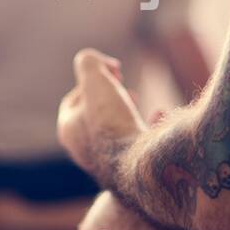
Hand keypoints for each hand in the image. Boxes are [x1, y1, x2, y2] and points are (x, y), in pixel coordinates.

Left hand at [57, 48, 146, 182]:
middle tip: (122, 85)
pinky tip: (160, 112)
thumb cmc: (113, 124)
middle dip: (109, 96)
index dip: (93, 79)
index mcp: (69, 131)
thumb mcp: (95, 81)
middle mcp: (85, 150)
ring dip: (125, 109)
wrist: (138, 166)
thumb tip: (94, 61)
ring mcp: (109, 162)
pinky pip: (139, 142)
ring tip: (134, 97)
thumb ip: (88, 62)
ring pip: (114, 129)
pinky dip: (149, 125)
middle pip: (93, 116)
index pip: (74, 99)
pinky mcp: (133, 168)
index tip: (115, 71)